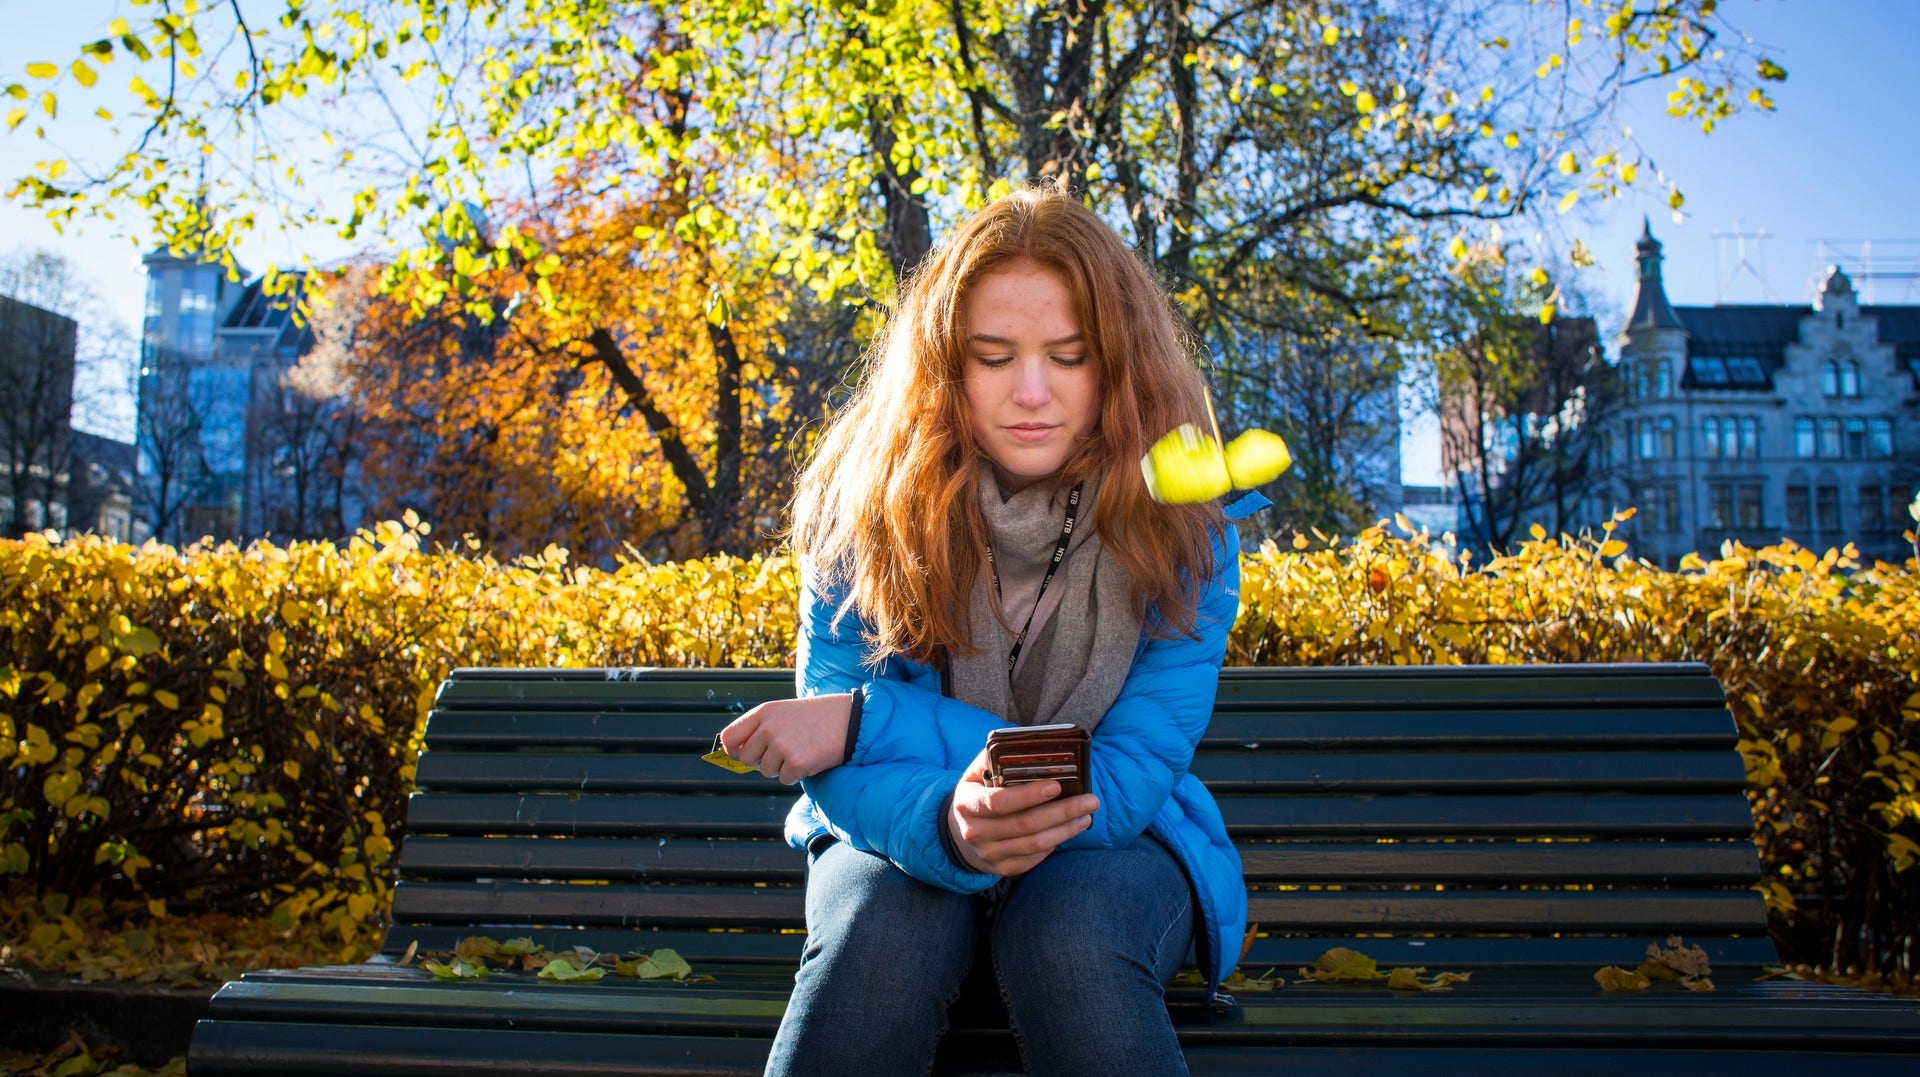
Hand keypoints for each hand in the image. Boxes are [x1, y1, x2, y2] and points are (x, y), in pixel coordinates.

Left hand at [719, 694, 852, 784]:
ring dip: (781, 767)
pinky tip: (809, 758)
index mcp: (764, 712)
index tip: (741, 755)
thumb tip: (739, 755)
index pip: (730, 737)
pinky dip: (796, 775)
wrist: (850, 719)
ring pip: (766, 771)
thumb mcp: (784, 713)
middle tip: (783, 752)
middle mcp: (769, 728)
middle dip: (762, 760)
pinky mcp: (797, 763)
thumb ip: (761, 728)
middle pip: (747, 758)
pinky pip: (784, 779)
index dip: (732, 750)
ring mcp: (782, 745)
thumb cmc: (816, 717)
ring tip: (800, 750)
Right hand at [947, 748, 1098, 875]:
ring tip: (1087, 815)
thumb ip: (995, 758)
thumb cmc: (977, 794)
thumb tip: (1027, 744)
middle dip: (1062, 812)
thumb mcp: (977, 774)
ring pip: (1034, 844)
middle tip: (1090, 800)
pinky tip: (1069, 830)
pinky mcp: (1002, 868)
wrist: (958, 833)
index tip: (1056, 785)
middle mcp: (975, 832)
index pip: (999, 801)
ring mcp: (988, 854)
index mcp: (967, 803)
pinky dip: (1054, 843)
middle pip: (1025, 824)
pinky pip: (1033, 858)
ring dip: (1065, 830)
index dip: (1029, 795)